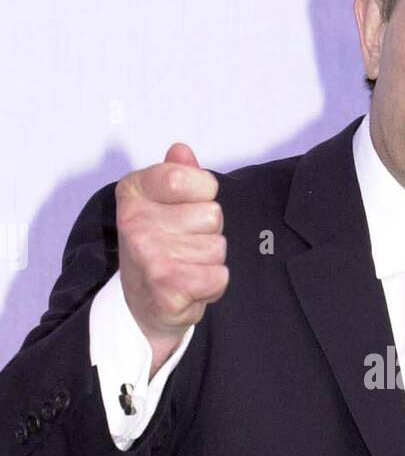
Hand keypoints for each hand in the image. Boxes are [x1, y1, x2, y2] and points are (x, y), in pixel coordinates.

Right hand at [115, 143, 227, 370]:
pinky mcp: (166, 288)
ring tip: (186, 267)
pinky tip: (191, 286)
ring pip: (218, 247)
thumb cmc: (157, 247)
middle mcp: (134, 221)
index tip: (188, 206)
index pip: (188, 177)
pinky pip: (219, 276)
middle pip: (213, 215)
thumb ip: (176, 173)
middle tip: (184, 245)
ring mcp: (149, 255)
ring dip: (209, 261)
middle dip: (208, 232)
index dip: (204, 193)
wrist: (141, 304)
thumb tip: (181, 150)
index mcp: (133, 191)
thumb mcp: (160, 203)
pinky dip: (213, 285)